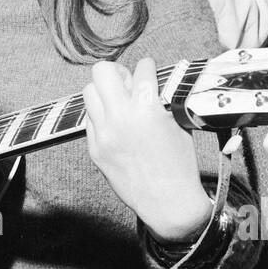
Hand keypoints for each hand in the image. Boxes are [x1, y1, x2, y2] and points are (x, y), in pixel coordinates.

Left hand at [83, 57, 211, 240]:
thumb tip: (145, 81)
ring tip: (119, 103)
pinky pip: (89, 119)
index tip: (148, 69)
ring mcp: (103, 134)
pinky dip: (101, 115)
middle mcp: (121, 119)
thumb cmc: (178, 164)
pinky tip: (115, 124)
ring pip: (89, 92)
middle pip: (102, 72)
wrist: (167, 202)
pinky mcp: (94, 148)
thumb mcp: (177, 124)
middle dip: (117, 72)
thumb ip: (158, 99)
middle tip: (127, 83)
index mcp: (147, 110)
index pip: (141, 69)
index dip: (147, 66)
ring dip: (105, 92)